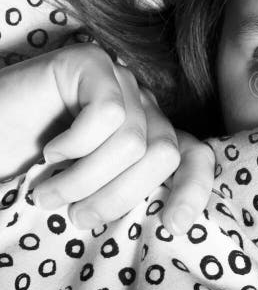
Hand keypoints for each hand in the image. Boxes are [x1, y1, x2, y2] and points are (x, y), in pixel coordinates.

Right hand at [0, 43, 214, 233]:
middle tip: (77, 216)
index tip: (173, 225)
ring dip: (84, 179)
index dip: (194, 189)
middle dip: (119, 196)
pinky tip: (49, 152)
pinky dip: (74, 145)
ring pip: (132, 142)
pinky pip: (106, 114)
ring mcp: (120, 82)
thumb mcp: (88, 193)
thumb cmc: (29, 170)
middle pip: (163, 153)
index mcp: (150, 137)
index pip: (195, 156)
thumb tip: (167, 224)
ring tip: (49, 193)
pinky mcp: (93, 64)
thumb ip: (123, 194)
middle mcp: (143, 107)